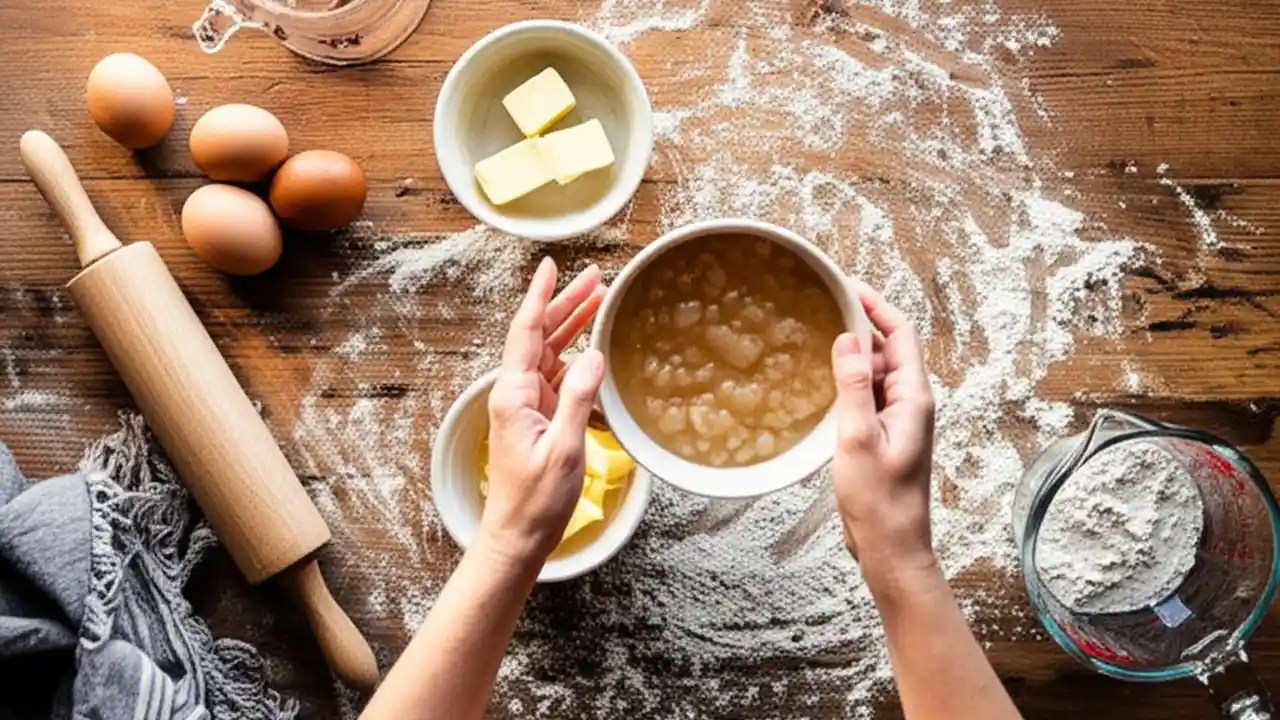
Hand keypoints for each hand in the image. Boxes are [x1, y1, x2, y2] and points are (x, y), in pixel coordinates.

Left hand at [480, 257, 605, 566]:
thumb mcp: (565, 450)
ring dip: (573, 327)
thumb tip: (594, 354)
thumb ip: (579, 400)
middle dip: (566, 304)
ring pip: (551, 354)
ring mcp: (528, 406)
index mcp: (514, 395)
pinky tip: (594, 347)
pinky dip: (576, 357)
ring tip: (600, 300)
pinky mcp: (540, 420)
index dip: (540, 297)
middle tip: (596, 277)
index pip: (526, 332)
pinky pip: (558, 378)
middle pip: (540, 336)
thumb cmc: (536, 501)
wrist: (518, 537)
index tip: (551, 266)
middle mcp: (517, 394)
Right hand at [830, 283, 936, 587]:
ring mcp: (898, 421)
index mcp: (914, 398)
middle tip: (821, 309)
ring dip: (851, 357)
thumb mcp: (858, 437)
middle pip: (888, 349)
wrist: (892, 548)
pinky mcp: (883, 437)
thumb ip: (854, 386)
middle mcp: (911, 404)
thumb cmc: (879, 500)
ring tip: (815, 342)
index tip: (847, 286)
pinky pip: (867, 397)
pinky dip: (848, 384)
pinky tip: (823, 385)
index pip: (900, 334)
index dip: (876, 306)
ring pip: (875, 374)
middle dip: (859, 326)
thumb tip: (848, 339)